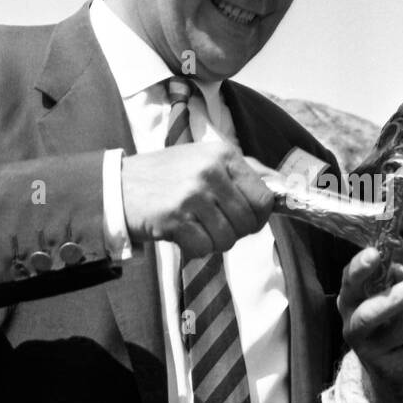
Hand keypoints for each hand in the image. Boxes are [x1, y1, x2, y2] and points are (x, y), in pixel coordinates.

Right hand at [120, 143, 275, 257]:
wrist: (117, 185)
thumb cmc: (166, 176)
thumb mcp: (205, 160)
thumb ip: (244, 172)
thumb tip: (286, 186)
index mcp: (224, 154)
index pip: (265, 198)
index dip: (258, 217)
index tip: (243, 219)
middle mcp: (211, 171)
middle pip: (248, 223)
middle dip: (234, 232)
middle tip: (211, 224)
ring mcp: (193, 194)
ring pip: (228, 239)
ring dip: (212, 241)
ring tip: (194, 226)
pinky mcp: (175, 217)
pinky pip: (204, 248)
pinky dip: (194, 248)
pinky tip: (180, 233)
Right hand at [338, 247, 402, 402]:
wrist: (387, 374)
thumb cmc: (388, 323)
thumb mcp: (384, 299)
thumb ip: (390, 281)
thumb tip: (401, 266)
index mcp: (349, 304)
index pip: (349, 283)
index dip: (359, 268)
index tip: (375, 253)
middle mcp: (354, 328)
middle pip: (371, 313)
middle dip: (400, 297)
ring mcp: (372, 351)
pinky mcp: (393, 368)